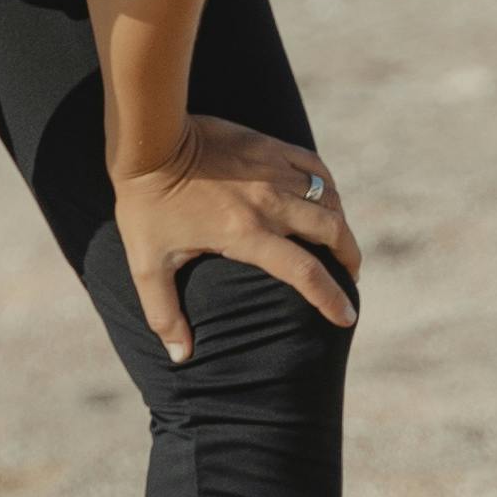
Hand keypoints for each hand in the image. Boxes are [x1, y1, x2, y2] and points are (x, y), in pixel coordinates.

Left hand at [110, 117, 361, 363]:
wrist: (148, 139)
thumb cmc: (146, 204)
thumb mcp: (147, 264)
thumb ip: (164, 313)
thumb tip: (181, 356)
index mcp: (247, 234)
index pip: (305, 274)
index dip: (332, 299)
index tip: (347, 316)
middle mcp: (270, 203)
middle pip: (332, 232)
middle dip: (350, 259)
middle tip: (350, 276)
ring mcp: (273, 171)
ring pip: (328, 198)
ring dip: (340, 223)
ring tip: (339, 242)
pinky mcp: (269, 146)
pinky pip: (314, 166)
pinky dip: (327, 186)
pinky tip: (326, 197)